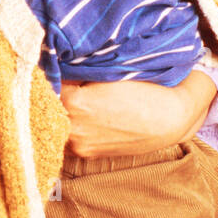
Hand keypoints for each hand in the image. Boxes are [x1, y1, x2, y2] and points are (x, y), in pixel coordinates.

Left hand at [60, 72, 216, 155]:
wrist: (170, 120)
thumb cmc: (144, 91)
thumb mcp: (109, 73)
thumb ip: (78, 71)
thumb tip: (58, 64)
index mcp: (74, 103)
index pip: (47, 83)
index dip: (49, 71)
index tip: (50, 63)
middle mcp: (72, 128)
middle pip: (47, 107)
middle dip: (50, 93)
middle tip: (55, 79)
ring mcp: (79, 145)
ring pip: (56, 124)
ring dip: (59, 112)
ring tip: (68, 98)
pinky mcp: (87, 154)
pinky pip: (67, 138)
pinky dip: (69, 126)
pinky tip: (79, 115)